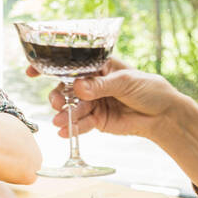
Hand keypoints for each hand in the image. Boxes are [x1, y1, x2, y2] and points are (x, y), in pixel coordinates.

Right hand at [28, 57, 183, 140]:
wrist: (164, 115)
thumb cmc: (149, 89)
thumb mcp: (126, 82)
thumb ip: (101, 86)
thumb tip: (78, 87)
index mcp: (99, 67)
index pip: (72, 64)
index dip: (51, 67)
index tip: (33, 71)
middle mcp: (92, 84)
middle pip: (67, 88)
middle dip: (58, 96)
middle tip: (57, 103)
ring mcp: (94, 102)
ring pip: (72, 107)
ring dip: (64, 114)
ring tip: (59, 122)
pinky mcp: (97, 120)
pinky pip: (82, 123)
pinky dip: (73, 128)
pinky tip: (65, 132)